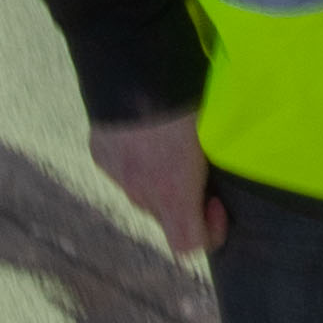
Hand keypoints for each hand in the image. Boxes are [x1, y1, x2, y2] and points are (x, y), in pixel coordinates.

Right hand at [91, 109, 223, 260]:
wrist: (138, 76)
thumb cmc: (188, 108)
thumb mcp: (214, 143)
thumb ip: (216, 177)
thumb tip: (222, 188)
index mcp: (173, 196)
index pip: (188, 246)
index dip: (210, 232)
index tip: (218, 202)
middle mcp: (140, 194)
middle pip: (165, 216)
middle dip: (184, 200)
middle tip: (199, 168)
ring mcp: (116, 176)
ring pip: (141, 192)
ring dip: (158, 180)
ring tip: (172, 145)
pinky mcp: (100, 155)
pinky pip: (122, 170)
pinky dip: (135, 161)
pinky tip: (146, 132)